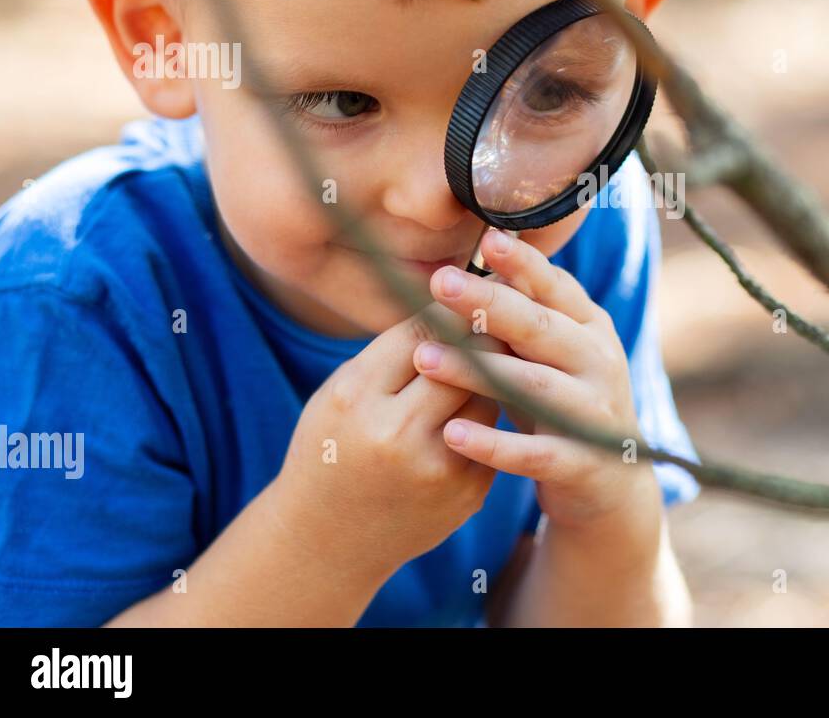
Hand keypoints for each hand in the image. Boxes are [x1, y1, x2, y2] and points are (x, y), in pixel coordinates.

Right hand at [273, 299, 509, 578]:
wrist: (328, 542)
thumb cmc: (331, 450)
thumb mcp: (340, 393)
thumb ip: (390, 352)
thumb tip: (453, 302)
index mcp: (357, 398)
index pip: (422, 332)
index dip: (452, 305)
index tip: (470, 287)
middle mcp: (397, 434)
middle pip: (464, 360)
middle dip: (484, 330)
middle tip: (501, 308)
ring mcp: (438, 468)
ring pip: (487, 394)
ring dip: (493, 371)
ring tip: (493, 354)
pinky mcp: (468, 492)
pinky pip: (493, 433)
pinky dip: (489, 414)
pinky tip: (484, 403)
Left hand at [413, 228, 661, 532]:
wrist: (612, 482)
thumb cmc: (563, 402)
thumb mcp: (549, 354)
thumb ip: (520, 317)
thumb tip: (468, 267)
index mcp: (590, 327)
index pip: (555, 286)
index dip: (523, 263)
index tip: (486, 240)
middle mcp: (599, 362)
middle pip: (540, 327)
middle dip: (489, 304)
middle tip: (439, 284)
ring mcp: (594, 413)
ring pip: (533, 385)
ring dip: (478, 371)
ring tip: (426, 359)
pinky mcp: (582, 462)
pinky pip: (534, 452)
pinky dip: (493, 443)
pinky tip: (451, 433)